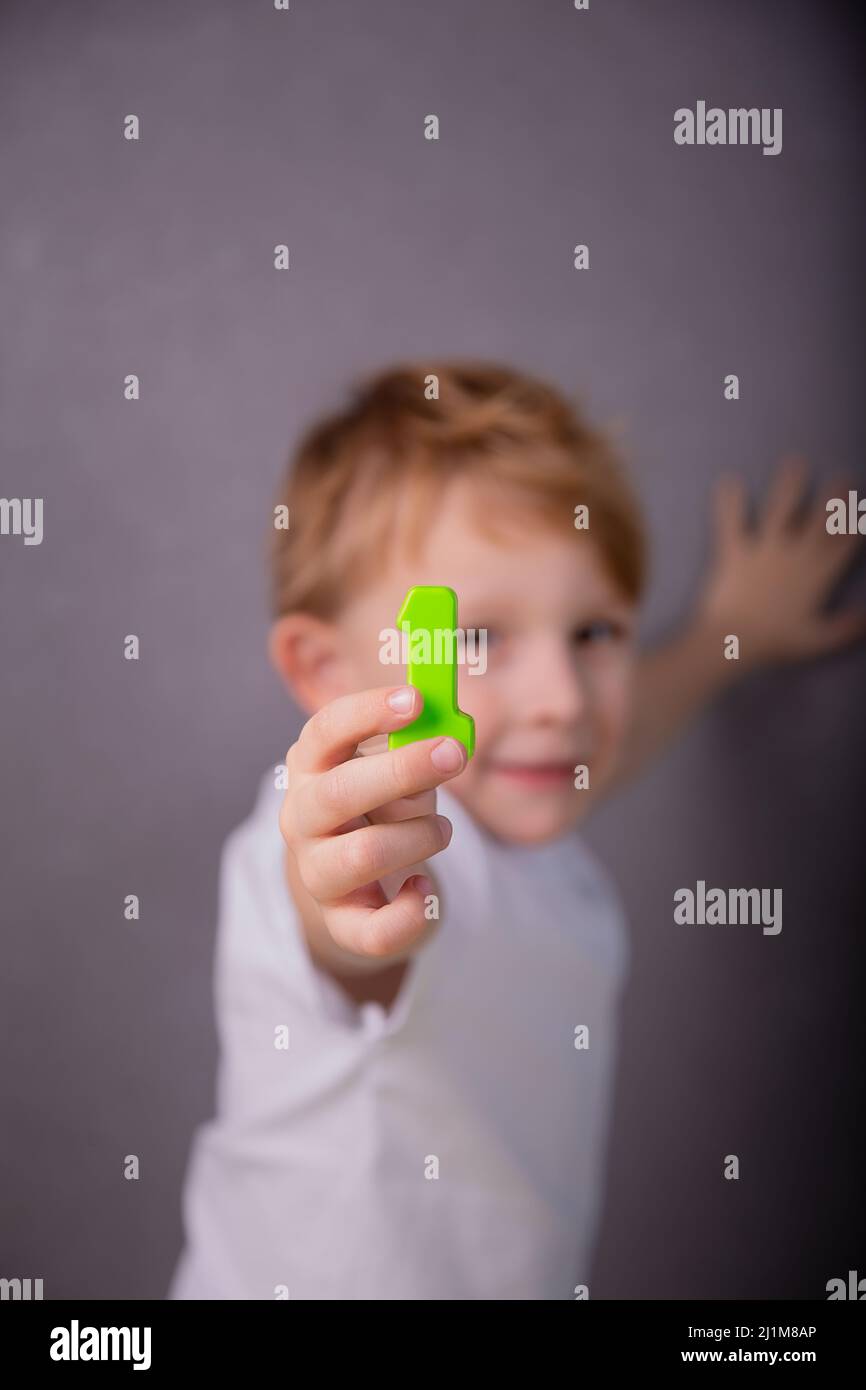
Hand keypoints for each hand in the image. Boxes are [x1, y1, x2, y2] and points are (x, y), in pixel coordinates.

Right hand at [279, 685, 466, 965]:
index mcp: (311, 766)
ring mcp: (316, 873)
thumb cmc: (383, 808)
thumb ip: (418, 750)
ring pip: (363, 854)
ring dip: (419, 836)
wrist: (361, 886)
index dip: (368, 711)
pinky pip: (375, 930)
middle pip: (340, 792)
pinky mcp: (341, 924)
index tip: (416, 699)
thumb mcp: (397, 771)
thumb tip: (450, 736)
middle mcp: (302, 818)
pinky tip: (424, 889)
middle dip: (402, 770)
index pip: (326, 730)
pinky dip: (412, 910)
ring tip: (441, 829)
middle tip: (454, 753)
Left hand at [696, 457, 865, 670]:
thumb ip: (846, 627)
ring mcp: (763, 551)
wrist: (731, 643)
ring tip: (795, 462)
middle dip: (833, 499)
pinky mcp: (732, 552)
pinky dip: (729, 503)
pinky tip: (728, 481)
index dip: (855, 525)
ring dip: (789, 486)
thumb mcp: (817, 641)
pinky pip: (730, 523)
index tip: (863, 507)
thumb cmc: (774, 644)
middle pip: (818, 521)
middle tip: (843, 478)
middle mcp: (793, 557)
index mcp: (816, 577)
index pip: (842, 545)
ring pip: (780, 511)